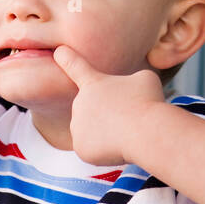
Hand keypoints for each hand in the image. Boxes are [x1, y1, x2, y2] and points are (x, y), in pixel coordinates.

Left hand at [52, 46, 165, 164]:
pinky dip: (107, 151)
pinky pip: (93, 150)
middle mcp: (79, 103)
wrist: (143, 131)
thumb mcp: (144, 80)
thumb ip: (130, 83)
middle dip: (107, 114)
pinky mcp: (81, 148)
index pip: (75, 66)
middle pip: (93, 110)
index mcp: (93, 83)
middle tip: (127, 117)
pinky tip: (118, 145)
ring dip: (107, 133)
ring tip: (125, 132)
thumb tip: (131, 93)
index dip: (66, 58)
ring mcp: (77, 127)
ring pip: (92, 132)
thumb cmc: (147, 101)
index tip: (57, 52)